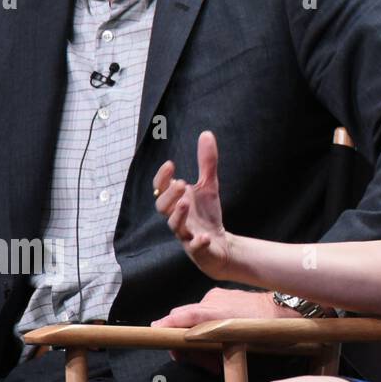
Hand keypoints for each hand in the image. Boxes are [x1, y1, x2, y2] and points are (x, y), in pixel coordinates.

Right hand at [151, 288, 298, 372]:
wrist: (285, 307)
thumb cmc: (264, 326)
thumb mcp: (235, 340)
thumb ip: (205, 343)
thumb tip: (182, 349)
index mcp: (209, 311)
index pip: (174, 319)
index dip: (162, 331)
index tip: (157, 340)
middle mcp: (209, 301)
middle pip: (180, 322)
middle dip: (185, 345)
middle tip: (205, 364)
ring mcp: (215, 297)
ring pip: (192, 320)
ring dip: (198, 341)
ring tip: (215, 360)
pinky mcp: (222, 296)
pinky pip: (204, 313)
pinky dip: (206, 329)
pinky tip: (220, 345)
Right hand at [153, 131, 232, 278]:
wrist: (220, 245)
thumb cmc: (206, 214)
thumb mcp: (209, 185)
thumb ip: (206, 162)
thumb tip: (206, 133)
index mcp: (176, 201)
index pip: (160, 189)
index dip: (162, 178)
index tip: (171, 164)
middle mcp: (176, 217)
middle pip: (162, 207)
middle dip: (168, 195)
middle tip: (180, 183)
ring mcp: (185, 234)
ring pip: (174, 226)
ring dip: (178, 215)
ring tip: (185, 203)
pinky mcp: (197, 248)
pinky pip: (194, 246)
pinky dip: (198, 241)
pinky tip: (204, 236)